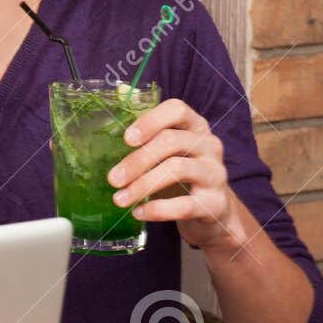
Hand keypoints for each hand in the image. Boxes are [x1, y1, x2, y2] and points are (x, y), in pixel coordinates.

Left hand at [107, 98, 253, 254]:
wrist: (214, 208)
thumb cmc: (181, 176)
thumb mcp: (168, 154)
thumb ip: (146, 145)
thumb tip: (106, 150)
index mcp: (195, 126)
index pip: (178, 109)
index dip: (150, 121)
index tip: (127, 139)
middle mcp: (209, 145)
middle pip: (171, 141)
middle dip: (137, 160)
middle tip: (113, 179)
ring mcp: (216, 173)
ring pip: (177, 169)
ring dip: (142, 185)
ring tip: (119, 199)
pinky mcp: (215, 202)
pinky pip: (184, 205)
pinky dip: (157, 209)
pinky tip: (138, 212)